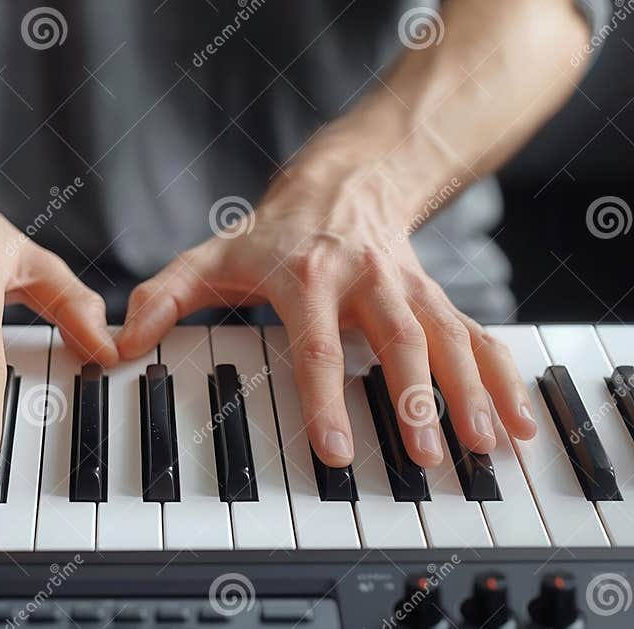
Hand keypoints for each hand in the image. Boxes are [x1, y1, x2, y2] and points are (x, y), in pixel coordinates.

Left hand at [117, 143, 536, 467]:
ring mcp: (408, 286)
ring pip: (446, 338)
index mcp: (307, 275)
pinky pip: (473, 334)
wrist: (345, 179)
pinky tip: (514, 418)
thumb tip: (121, 342)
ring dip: (466, 392)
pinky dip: (497, 377)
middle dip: (413, 400)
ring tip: (483, 445)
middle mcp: (365, 278)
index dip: (326, 395)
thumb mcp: (214, 254)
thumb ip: (166, 296)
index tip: (336, 449)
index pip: (316, 343)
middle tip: (424, 456)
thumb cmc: (274, 230)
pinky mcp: (437, 294)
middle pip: (398, 340)